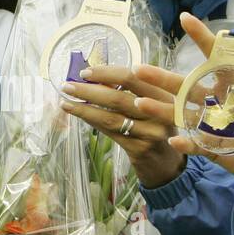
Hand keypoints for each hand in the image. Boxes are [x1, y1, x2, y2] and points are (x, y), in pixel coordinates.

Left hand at [59, 64, 185, 188]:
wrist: (167, 163)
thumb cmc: (155, 125)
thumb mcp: (153, 103)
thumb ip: (132, 89)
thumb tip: (96, 75)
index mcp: (164, 94)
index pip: (133, 78)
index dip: (107, 73)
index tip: (86, 72)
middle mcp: (159, 112)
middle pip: (119, 97)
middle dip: (90, 89)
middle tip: (69, 85)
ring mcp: (149, 132)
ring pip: (111, 116)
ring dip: (85, 107)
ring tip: (66, 100)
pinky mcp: (139, 148)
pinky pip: (110, 131)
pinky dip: (92, 120)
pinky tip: (78, 114)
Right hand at [132, 12, 233, 209]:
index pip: (216, 58)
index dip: (201, 38)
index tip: (185, 19)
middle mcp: (218, 103)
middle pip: (186, 87)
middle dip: (163, 78)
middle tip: (139, 69)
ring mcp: (212, 126)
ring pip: (182, 115)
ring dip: (161, 110)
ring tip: (140, 103)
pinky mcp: (214, 148)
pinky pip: (196, 145)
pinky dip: (185, 144)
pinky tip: (173, 139)